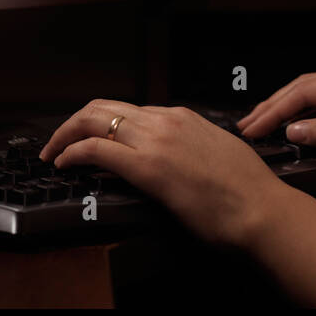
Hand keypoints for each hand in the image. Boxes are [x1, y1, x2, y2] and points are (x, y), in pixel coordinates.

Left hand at [38, 100, 291, 247]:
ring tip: (54, 152)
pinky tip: (63, 163)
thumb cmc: (246, 192)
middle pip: (105, 106)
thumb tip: (174, 158)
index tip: (90, 138)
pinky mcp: (148, 167)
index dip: (103, 123)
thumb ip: (190, 147)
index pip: (130, 110)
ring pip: (94, 120)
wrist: (261, 209)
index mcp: (183, 117)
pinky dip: (72, 151)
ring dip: (66, 134)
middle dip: (74, 122)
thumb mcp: (216, 153)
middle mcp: (166, 120)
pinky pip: (96, 148)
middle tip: (58, 141)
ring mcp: (156, 140)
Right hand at [237, 66, 315, 187]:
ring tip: (261, 124)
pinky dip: (309, 115)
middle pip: (309, 86)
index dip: (276, 110)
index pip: (307, 90)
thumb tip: (292, 128)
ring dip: (289, 109)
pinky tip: (296, 127)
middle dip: (275, 105)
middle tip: (246, 125)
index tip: (252, 129)